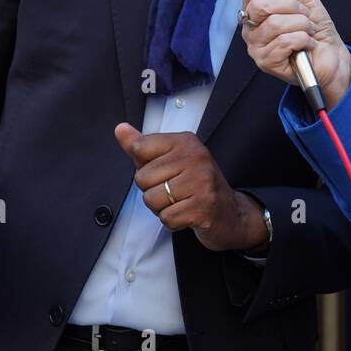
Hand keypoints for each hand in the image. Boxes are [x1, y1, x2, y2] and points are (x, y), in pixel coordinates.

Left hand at [115, 124, 268, 252]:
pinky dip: (173, 222)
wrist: (230, 213)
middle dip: (152, 191)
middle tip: (175, 192)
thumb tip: (120, 129)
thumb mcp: (170, 160)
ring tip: (181, 203)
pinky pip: (166, 218)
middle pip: (142, 178)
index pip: (139, 148)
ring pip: (151, 200)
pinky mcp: (203, 206)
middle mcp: (195, 156)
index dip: (143, 167)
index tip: (163, 171)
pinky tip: (187, 214)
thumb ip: (143, 146)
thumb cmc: (195, 185)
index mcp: (185, 141)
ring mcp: (202, 181)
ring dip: (161, 208)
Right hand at [241, 0, 350, 107]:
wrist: (331, 54)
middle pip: (260, 5)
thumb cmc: (316, 28)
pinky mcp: (266, 62)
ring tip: (308, 31)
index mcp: (255, 11)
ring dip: (302, 24)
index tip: (295, 0)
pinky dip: (304, 39)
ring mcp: (256, 47)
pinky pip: (285, 41)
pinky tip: (307, 44)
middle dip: (292, 7)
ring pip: (275, 23)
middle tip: (305, 16)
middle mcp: (251, 29)